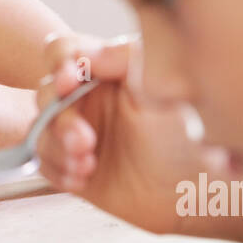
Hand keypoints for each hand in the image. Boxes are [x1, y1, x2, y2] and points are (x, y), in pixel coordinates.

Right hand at [35, 32, 227, 234]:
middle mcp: (88, 99)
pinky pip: (45, 163)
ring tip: (86, 163)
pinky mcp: (76, 166)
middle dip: (60, 117)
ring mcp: (79, 133)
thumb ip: (126, 59)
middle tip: (85, 140)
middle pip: (46, 94)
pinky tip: (82, 177)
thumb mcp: (164, 84)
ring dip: (56, 147)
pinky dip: (57, 170)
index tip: (69, 81)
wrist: (201, 190)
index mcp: (106, 70)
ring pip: (41, 130)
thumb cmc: (191, 132)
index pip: (64, 52)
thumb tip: (87, 55)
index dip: (59, 63)